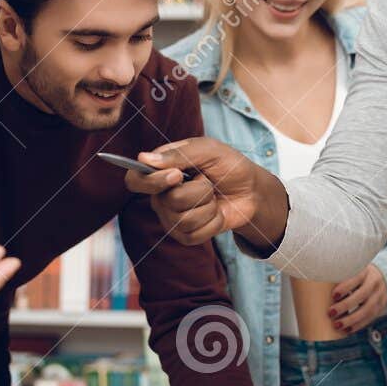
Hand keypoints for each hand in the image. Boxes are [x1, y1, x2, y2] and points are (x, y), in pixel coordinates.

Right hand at [128, 137, 276, 246]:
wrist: (251, 191)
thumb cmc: (229, 166)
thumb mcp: (209, 150)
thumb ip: (178, 154)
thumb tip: (144, 159)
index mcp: (161, 171)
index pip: (135, 180)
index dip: (152, 182)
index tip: (177, 175)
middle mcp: (161, 196)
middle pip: (169, 201)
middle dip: (199, 191)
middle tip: (208, 182)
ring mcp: (172, 217)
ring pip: (183, 219)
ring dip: (208, 206)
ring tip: (213, 197)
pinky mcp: (185, 235)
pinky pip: (194, 234)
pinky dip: (213, 222)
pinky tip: (216, 213)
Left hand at [330, 265, 386, 333]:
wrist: (381, 279)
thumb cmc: (358, 275)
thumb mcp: (351, 270)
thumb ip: (338, 276)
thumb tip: (314, 284)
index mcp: (365, 271)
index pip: (356, 278)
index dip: (345, 287)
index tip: (333, 295)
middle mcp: (374, 282)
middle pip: (362, 295)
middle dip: (345, 306)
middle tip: (331, 313)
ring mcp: (379, 296)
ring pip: (367, 309)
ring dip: (351, 319)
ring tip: (337, 325)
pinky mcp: (380, 307)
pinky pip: (370, 318)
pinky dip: (358, 325)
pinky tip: (347, 329)